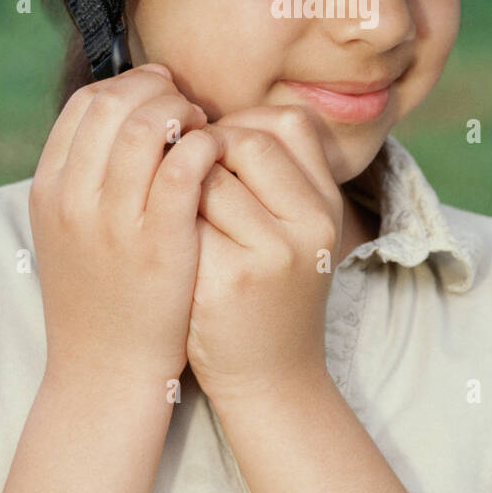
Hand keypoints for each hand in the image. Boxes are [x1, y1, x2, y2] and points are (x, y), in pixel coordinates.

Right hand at [29, 63, 220, 385]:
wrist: (105, 371)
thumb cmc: (100, 294)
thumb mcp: (71, 230)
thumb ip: (87, 176)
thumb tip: (124, 116)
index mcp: (49, 189)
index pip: (86, 104)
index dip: (128, 86)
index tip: (158, 93)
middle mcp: (74, 199)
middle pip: (114, 104)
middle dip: (158, 91)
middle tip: (186, 106)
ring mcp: (115, 221)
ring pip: (148, 127)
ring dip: (183, 114)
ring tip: (204, 129)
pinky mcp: (160, 242)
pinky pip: (184, 167)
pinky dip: (204, 146)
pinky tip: (217, 154)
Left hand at [184, 105, 343, 404]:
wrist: (271, 379)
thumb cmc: (269, 291)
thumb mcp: (297, 230)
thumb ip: (274, 175)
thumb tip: (213, 113)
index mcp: (327, 204)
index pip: (287, 123)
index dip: (242, 125)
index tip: (216, 149)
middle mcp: (309, 224)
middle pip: (247, 141)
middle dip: (206, 148)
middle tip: (186, 175)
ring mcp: (270, 253)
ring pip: (208, 176)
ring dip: (179, 183)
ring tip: (175, 207)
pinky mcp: (227, 279)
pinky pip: (183, 218)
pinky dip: (166, 219)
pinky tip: (164, 239)